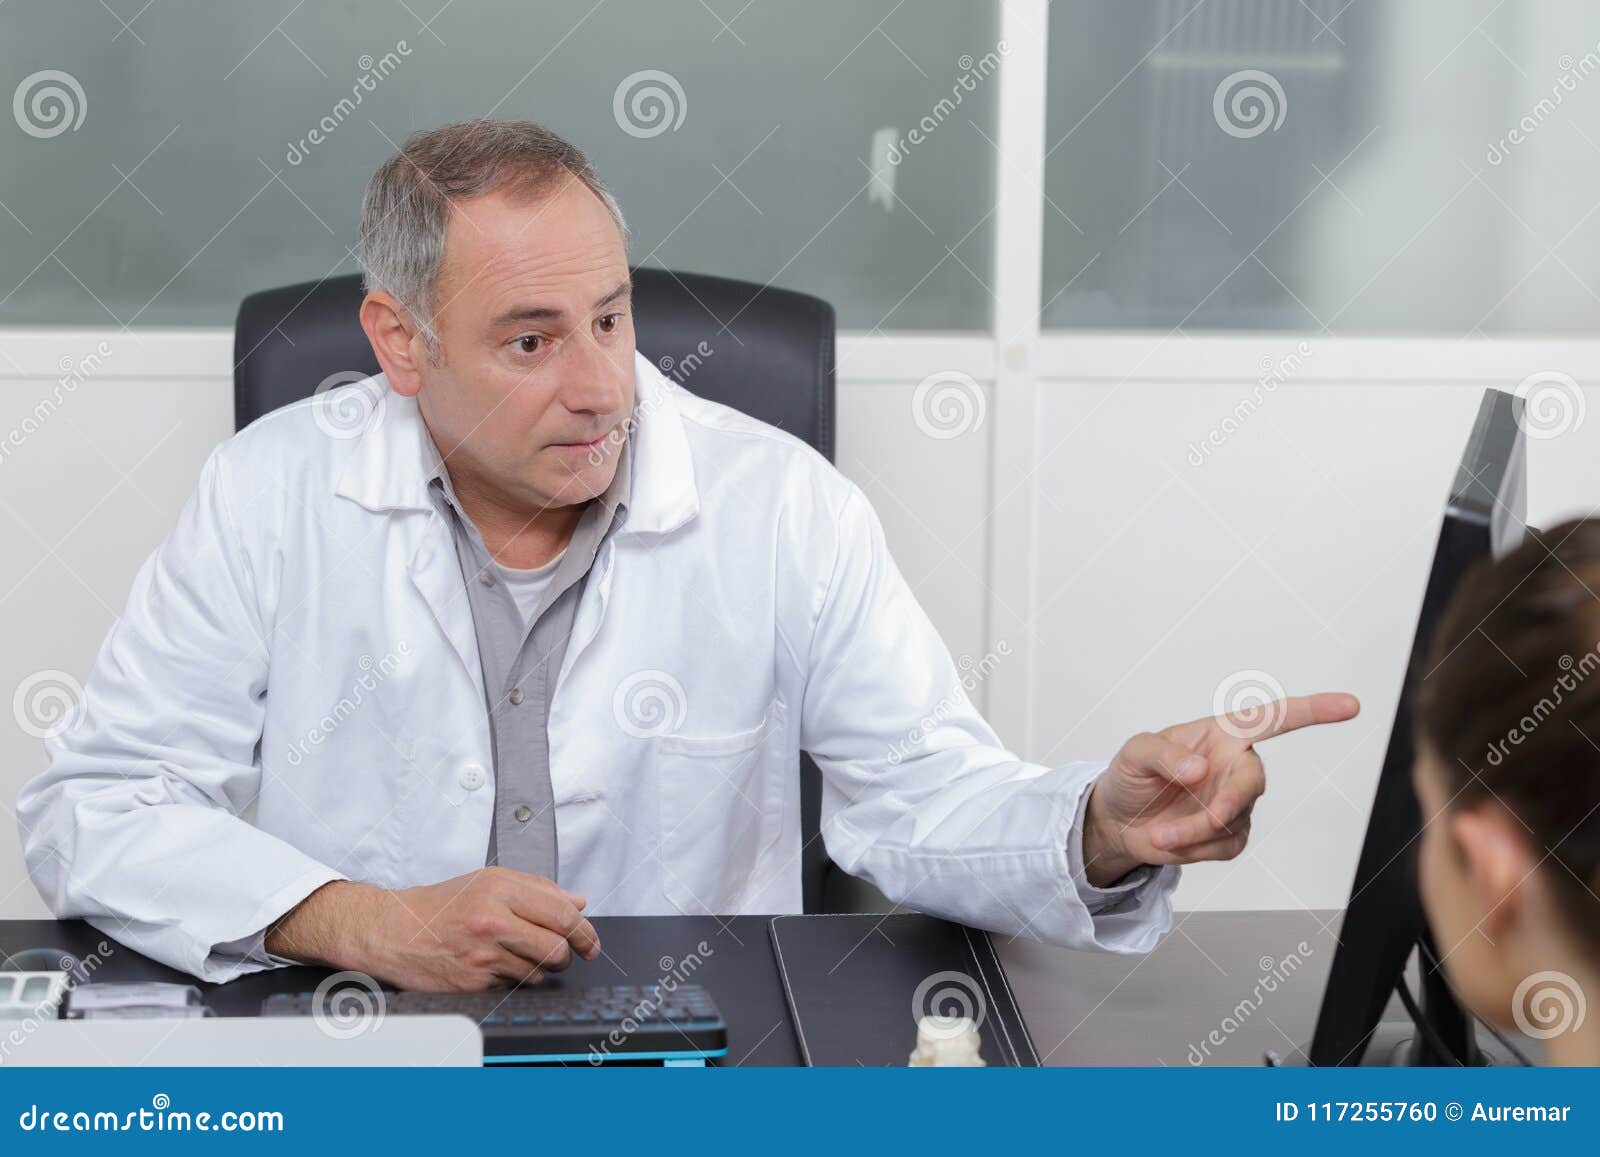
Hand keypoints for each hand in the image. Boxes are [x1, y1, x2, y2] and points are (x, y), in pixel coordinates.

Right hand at [266, 867, 601, 989]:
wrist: (393, 931)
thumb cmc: (439, 906)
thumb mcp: (488, 880)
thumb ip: (537, 888)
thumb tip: (578, 903)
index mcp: (499, 890)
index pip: (562, 914)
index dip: (585, 933)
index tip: (590, 942)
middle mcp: (492, 921)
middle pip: (557, 949)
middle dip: (566, 956)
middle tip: (563, 954)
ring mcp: (482, 955)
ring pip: (538, 973)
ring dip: (539, 970)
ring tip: (519, 956)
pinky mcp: (473, 983)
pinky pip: (513, 987)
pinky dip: (513, 981)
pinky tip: (496, 968)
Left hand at [1081, 692, 1359, 886]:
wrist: (1119, 821)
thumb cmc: (1131, 776)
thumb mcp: (1134, 753)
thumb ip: (1163, 754)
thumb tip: (1200, 769)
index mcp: (1221, 734)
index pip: (1273, 718)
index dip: (1313, 711)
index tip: (1349, 706)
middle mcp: (1235, 765)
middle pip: (1254, 780)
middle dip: (1230, 801)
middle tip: (1208, 817)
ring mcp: (1236, 802)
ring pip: (1233, 820)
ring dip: (1194, 831)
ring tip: (1161, 832)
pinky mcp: (1231, 835)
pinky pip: (1224, 845)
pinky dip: (1193, 848)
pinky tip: (1171, 839)